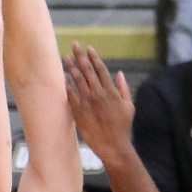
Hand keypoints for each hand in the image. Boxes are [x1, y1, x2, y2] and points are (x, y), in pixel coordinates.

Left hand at [65, 42, 134, 165]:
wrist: (113, 145)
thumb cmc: (122, 127)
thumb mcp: (128, 106)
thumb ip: (123, 89)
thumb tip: (119, 74)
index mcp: (111, 91)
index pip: (100, 69)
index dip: (93, 57)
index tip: (88, 48)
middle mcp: (98, 93)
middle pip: (87, 70)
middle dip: (80, 56)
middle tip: (74, 45)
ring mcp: (87, 102)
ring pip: (77, 80)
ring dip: (71, 67)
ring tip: (65, 58)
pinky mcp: (79, 111)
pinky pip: (71, 94)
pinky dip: (67, 85)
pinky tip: (63, 77)